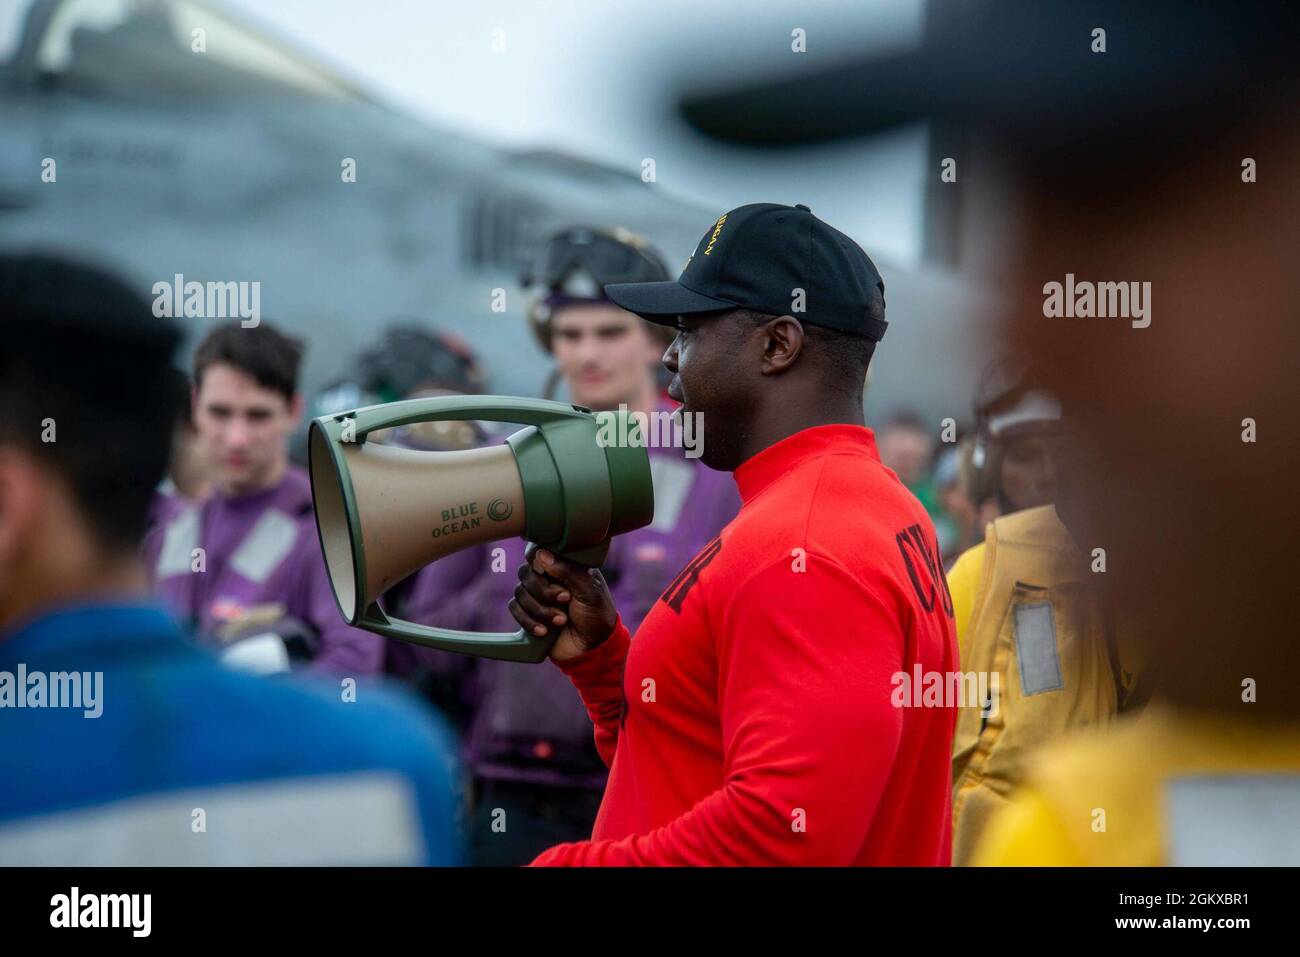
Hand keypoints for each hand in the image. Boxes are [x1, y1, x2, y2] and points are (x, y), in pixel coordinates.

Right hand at [510, 544, 617, 661]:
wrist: (593, 647)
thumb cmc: (596, 614)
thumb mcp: (589, 590)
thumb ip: (567, 571)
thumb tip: (541, 555)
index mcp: (563, 567)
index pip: (539, 554)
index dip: (539, 563)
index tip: (548, 573)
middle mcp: (548, 579)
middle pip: (526, 574)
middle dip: (544, 591)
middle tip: (565, 600)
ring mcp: (537, 597)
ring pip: (519, 593)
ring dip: (540, 610)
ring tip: (561, 620)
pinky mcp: (529, 615)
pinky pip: (515, 610)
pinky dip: (528, 621)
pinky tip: (544, 631)